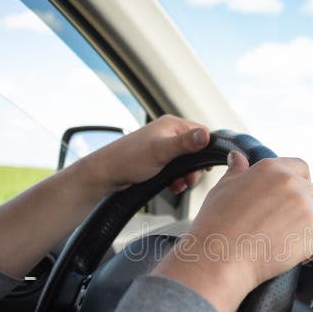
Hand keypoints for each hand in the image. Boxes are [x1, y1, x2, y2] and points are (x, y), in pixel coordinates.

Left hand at [72, 114, 210, 197]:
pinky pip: (175, 168)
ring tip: (179, 185)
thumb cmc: (129, 160)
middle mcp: (168, 133)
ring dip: (186, 176)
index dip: (206, 150)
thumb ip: (185, 143)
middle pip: (195, 149)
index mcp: (172, 125)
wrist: (106, 174)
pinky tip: (172, 186)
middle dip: (195, 168)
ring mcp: (162, 146)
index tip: (204, 167)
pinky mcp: (157, 159)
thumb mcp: (161, 151)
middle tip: (189, 180)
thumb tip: (206, 135)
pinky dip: (177, 178)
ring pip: (186, 161)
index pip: (202, 132)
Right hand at [153, 152, 312, 311]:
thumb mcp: (223, 188)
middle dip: (303, 210)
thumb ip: (237, 171)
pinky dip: (308, 250)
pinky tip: (285, 253)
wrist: (221, 257)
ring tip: (279, 242)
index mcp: (272, 169)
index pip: (301, 167)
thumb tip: (237, 157)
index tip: (290, 200)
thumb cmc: (217, 224)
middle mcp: (293, 184)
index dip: (300, 183)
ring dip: (305, 231)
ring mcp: (306, 207)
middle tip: (280, 227)